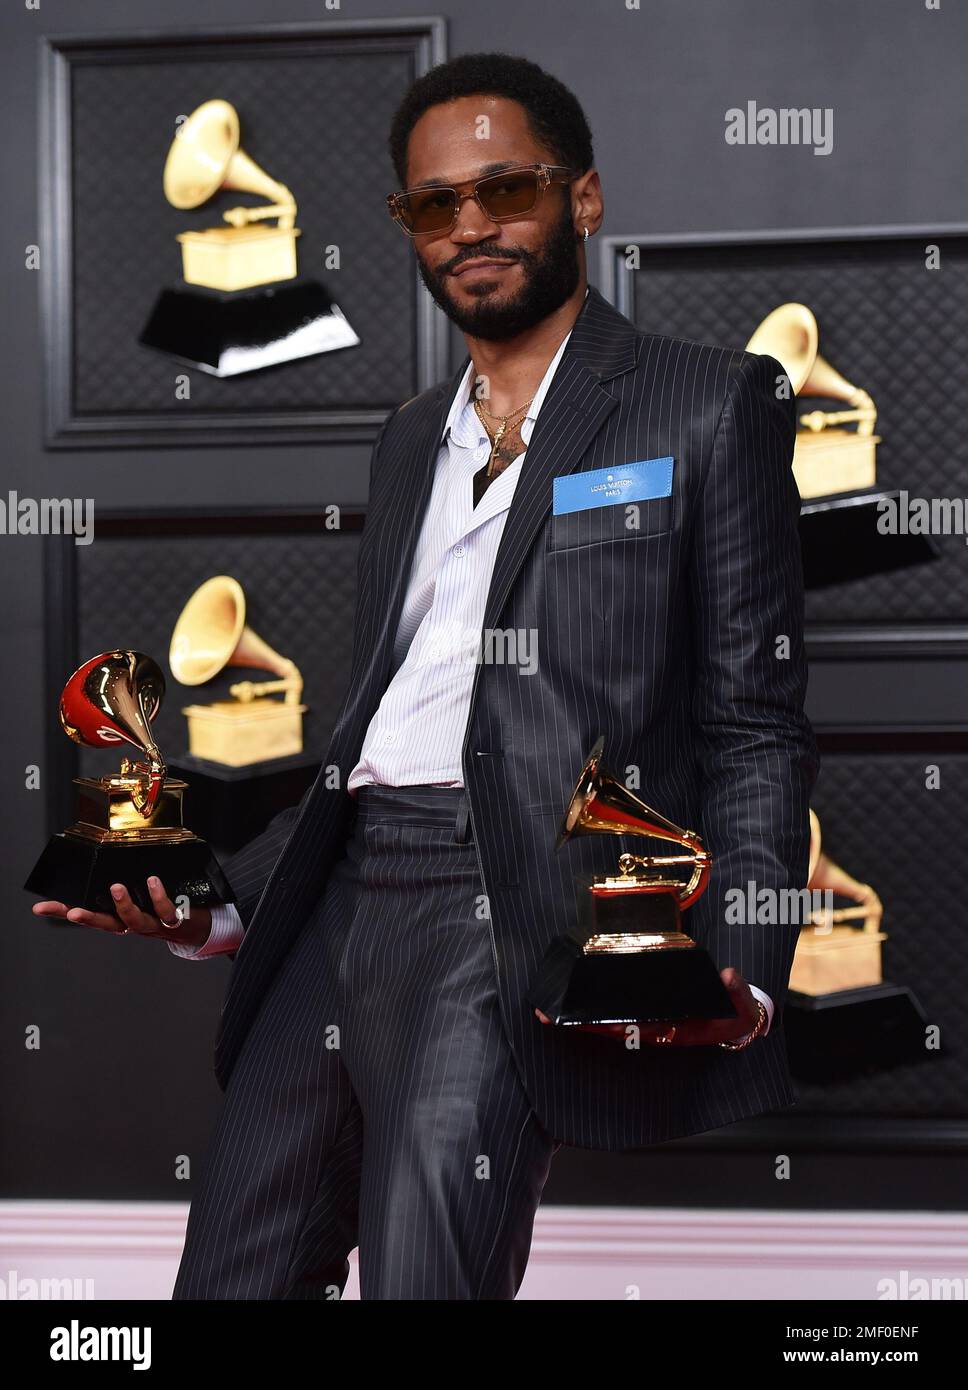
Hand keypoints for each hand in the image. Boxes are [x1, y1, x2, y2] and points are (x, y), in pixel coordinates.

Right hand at [32, 877, 211, 948]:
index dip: (62, 912)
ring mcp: (153, 924)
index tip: (40, 908)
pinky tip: (153, 882)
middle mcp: (132, 924)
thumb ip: (124, 882)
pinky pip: (164, 911)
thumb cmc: (165, 907)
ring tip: (116, 888)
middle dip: (87, 918)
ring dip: (124, 906)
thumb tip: (106, 857)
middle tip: (72, 912)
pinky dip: (158, 897)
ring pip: (134, 920)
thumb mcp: (141, 895)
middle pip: (105, 924)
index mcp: (120, 916)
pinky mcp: (174, 920)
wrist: (199, 927)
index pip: (87, 914)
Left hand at [534, 966, 760, 1045]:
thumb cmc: (734, 1015)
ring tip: (546, 1011)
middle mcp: (655, 1030)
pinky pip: (615, 1016)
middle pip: (610, 1029)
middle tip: (545, 1017)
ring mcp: (648, 1025)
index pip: (634, 1028)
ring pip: (608, 1025)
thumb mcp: (741, 1006)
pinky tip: (572, 1005)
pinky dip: (592, 1012)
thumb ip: (737, 992)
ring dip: (578, 1020)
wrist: (736, 1024)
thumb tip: (730, 976)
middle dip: (578, 1024)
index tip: (584, 1022)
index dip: (607, 1026)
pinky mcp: (646, 1017)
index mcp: (673, 1030)